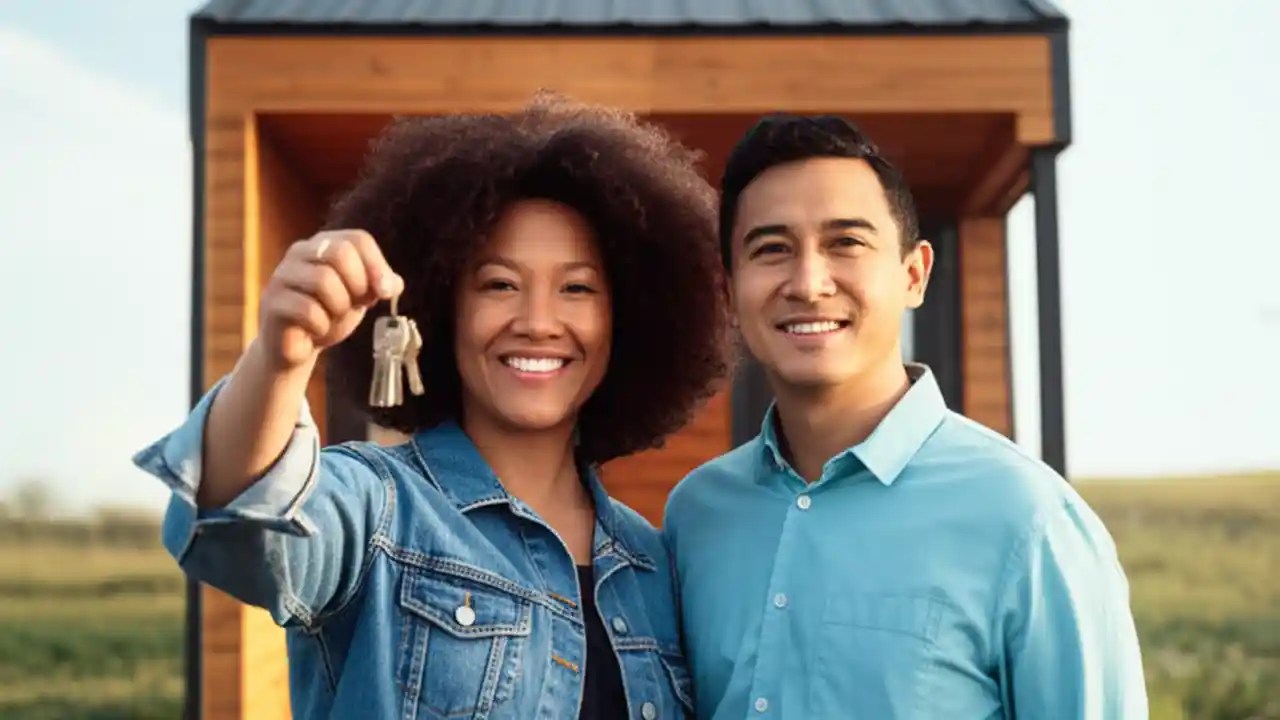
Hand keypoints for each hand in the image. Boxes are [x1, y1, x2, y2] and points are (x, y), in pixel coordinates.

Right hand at [257, 230, 403, 369]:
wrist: (296, 347)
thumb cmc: (329, 315)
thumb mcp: (359, 297)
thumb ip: (377, 285)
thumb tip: (394, 284)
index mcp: (324, 244)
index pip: (358, 239)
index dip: (377, 265)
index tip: (386, 292)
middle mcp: (300, 252)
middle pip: (340, 253)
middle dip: (358, 285)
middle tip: (355, 305)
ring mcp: (283, 275)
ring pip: (323, 280)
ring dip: (339, 307)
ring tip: (334, 317)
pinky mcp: (272, 302)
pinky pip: (308, 310)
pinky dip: (322, 325)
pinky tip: (317, 330)